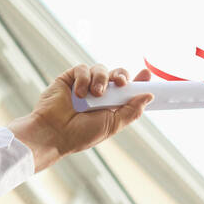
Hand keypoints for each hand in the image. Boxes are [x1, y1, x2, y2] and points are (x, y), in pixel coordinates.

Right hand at [9, 64, 152, 171]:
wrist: (54, 133)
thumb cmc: (81, 134)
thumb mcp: (112, 124)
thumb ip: (131, 111)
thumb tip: (149, 96)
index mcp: (112, 105)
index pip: (128, 90)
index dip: (139, 81)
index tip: (147, 74)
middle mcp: (100, 93)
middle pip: (117, 75)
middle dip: (122, 75)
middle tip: (121, 83)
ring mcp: (85, 85)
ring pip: (101, 69)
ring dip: (102, 79)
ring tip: (96, 94)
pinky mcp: (70, 78)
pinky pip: (83, 69)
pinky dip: (84, 79)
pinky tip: (79, 93)